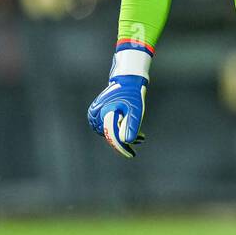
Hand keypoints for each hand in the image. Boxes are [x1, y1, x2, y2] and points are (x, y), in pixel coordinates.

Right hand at [87, 43, 150, 157]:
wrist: (126, 80)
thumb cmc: (132, 94)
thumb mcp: (136, 110)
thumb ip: (132, 125)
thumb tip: (128, 141)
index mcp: (104, 112)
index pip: (112, 135)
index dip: (122, 147)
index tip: (131, 154)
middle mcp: (95, 114)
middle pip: (110, 134)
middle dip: (125, 140)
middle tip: (141, 139)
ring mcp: (94, 114)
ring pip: (108, 131)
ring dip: (122, 135)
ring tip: (140, 135)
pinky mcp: (95, 113)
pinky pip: (106, 125)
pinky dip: (117, 129)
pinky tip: (130, 129)